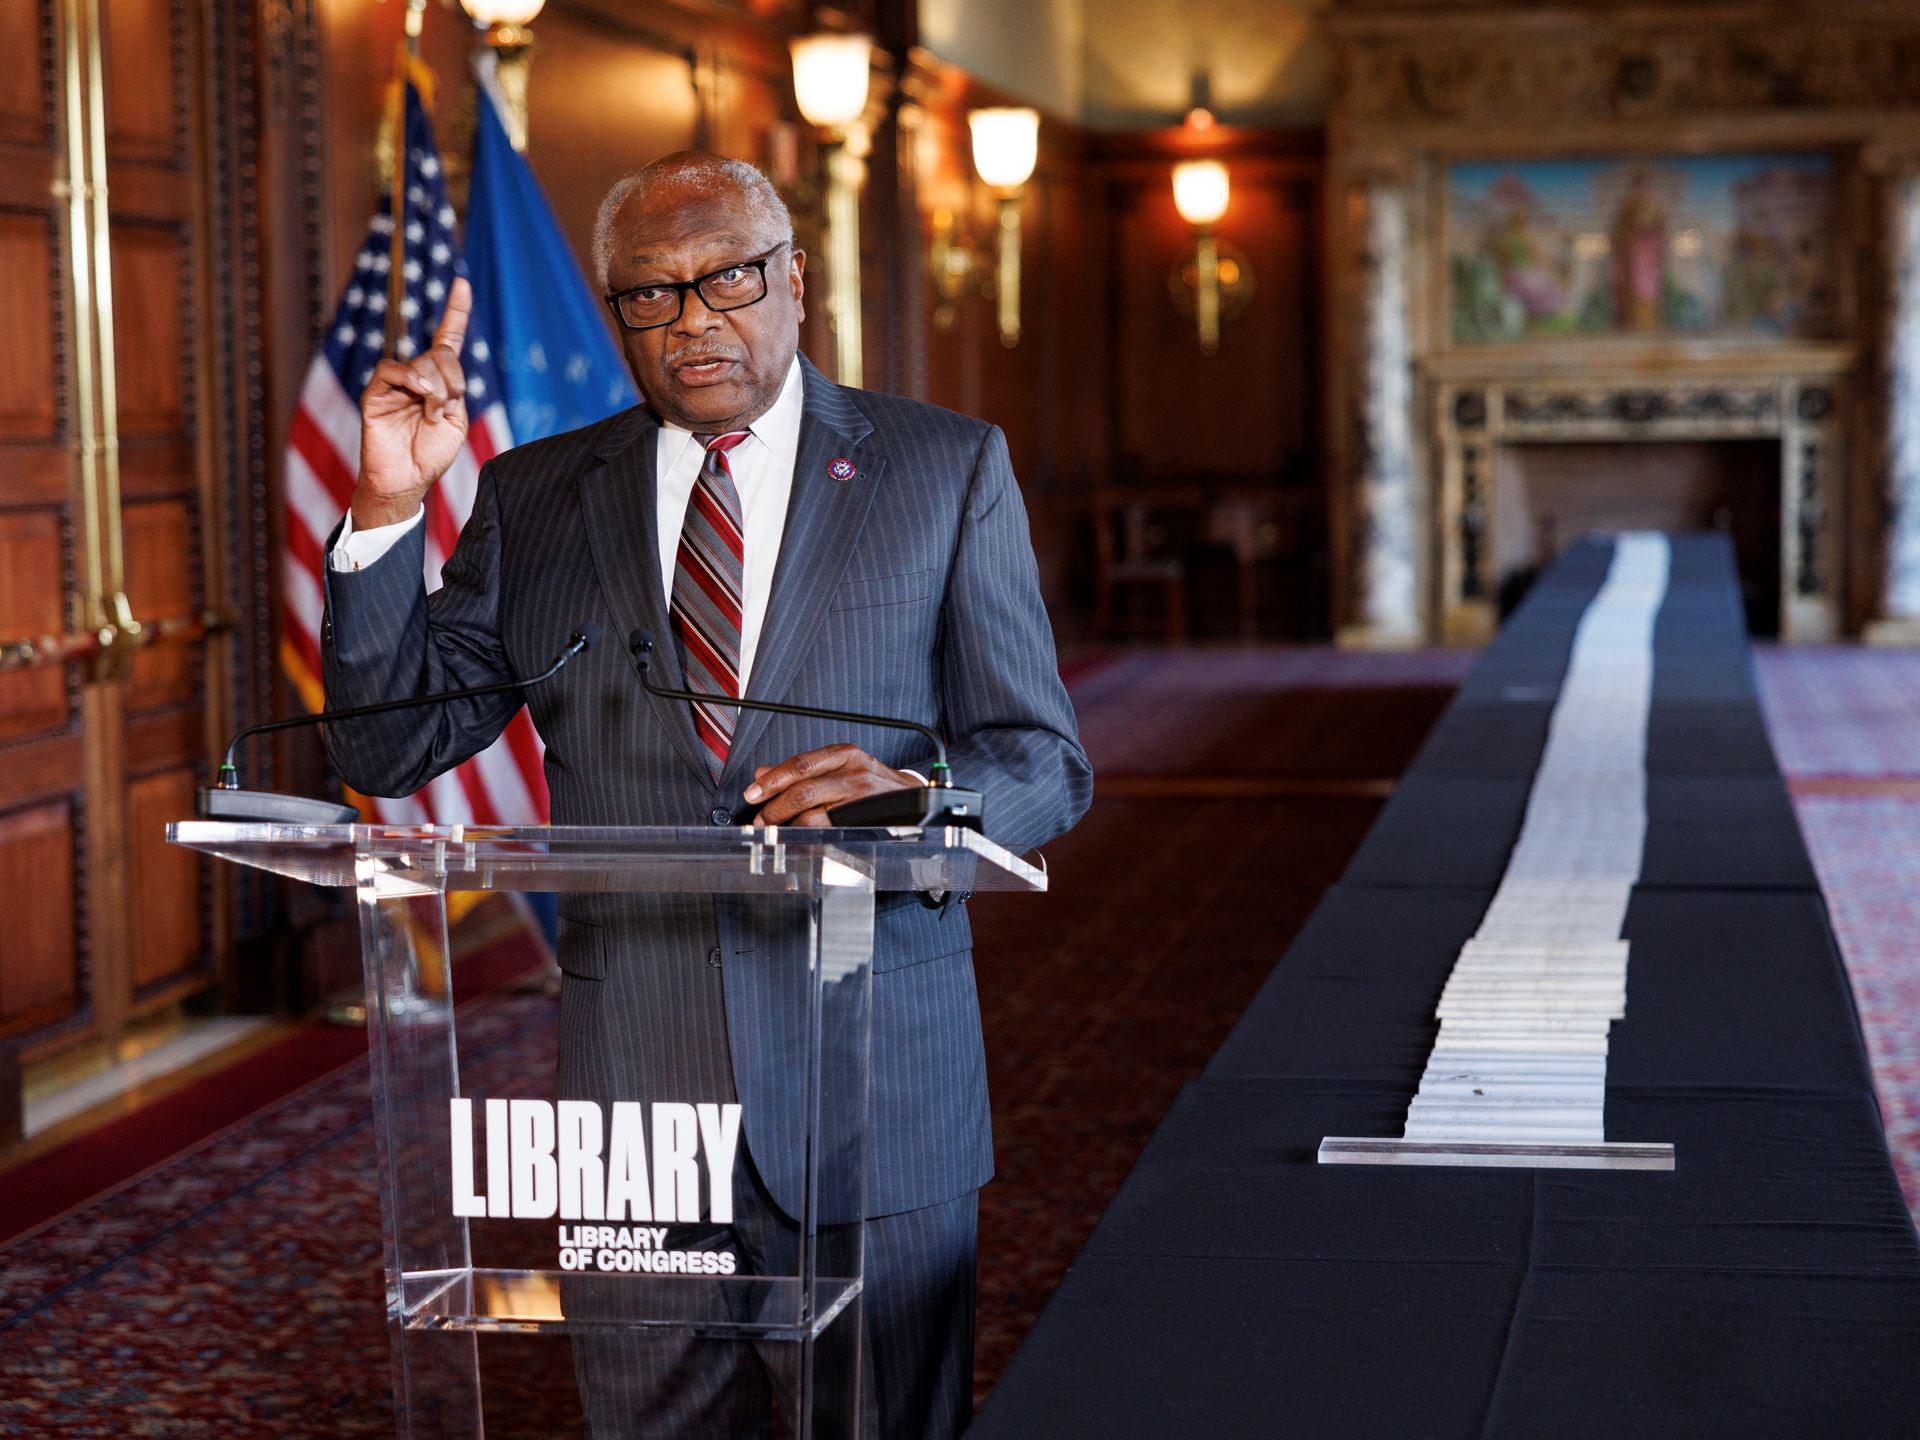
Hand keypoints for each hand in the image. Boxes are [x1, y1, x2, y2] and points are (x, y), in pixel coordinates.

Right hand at [352, 277, 470, 530]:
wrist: (406, 480)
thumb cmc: (430, 454)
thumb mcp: (455, 422)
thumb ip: (451, 392)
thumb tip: (431, 376)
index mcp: (439, 380)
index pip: (447, 338)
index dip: (456, 311)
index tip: (462, 283)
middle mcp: (416, 375)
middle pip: (442, 355)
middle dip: (454, 380)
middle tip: (447, 407)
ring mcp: (395, 382)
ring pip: (422, 363)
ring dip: (437, 390)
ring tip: (431, 414)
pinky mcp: (375, 391)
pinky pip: (392, 369)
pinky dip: (412, 380)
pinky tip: (421, 396)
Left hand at [744, 744, 922, 827]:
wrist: (909, 796)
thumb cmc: (870, 782)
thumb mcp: (838, 765)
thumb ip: (801, 770)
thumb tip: (763, 773)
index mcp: (843, 754)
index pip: (800, 764)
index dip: (772, 780)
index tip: (753, 793)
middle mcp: (853, 772)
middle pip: (804, 789)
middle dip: (775, 807)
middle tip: (760, 819)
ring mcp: (860, 797)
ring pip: (815, 812)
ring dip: (788, 824)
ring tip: (775, 828)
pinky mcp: (864, 819)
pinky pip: (828, 829)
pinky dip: (807, 833)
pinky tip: (796, 835)